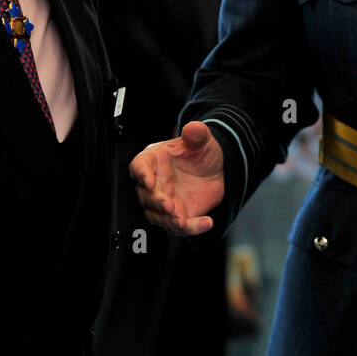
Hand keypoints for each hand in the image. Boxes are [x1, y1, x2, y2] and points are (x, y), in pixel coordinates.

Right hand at [131, 121, 225, 235]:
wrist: (218, 170)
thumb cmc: (200, 153)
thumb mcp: (202, 140)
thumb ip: (197, 134)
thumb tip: (194, 128)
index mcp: (153, 160)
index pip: (139, 167)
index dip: (141, 175)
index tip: (148, 181)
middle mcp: (155, 183)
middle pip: (146, 196)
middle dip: (156, 202)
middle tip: (168, 205)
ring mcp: (164, 201)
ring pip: (157, 216)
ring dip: (167, 220)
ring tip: (181, 221)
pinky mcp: (178, 215)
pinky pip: (180, 226)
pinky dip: (193, 227)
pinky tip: (206, 222)